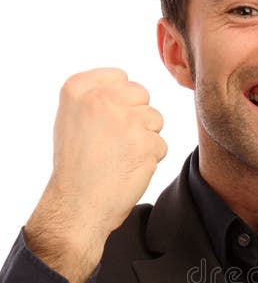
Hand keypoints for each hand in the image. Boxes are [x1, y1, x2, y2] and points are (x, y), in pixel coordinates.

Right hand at [48, 68, 166, 239]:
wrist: (77, 205)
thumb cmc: (76, 165)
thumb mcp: (71, 119)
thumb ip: (97, 96)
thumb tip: (128, 85)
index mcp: (78, 88)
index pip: (120, 77)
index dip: (120, 101)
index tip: (106, 123)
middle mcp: (102, 99)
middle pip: (142, 95)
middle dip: (136, 118)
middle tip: (114, 143)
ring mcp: (126, 120)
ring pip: (155, 120)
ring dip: (145, 139)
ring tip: (119, 156)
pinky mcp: (146, 143)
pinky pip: (161, 144)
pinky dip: (150, 159)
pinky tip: (128, 169)